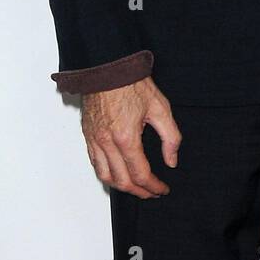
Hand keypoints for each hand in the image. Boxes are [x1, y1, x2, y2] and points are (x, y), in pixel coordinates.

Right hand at [81, 76, 181, 199]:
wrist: (108, 67)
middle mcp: (107, 143)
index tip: (162, 189)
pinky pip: (95, 163)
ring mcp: (94, 140)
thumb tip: (171, 160)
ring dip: (121, 187)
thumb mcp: (160, 108)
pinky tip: (117, 173)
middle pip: (122, 181)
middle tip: (152, 192)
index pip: (140, 174)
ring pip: (105, 176)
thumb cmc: (132, 84)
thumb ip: (170, 137)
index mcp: (126, 138)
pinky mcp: (88, 135)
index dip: (153, 186)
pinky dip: (106, 174)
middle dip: (139, 191)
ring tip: (136, 188)